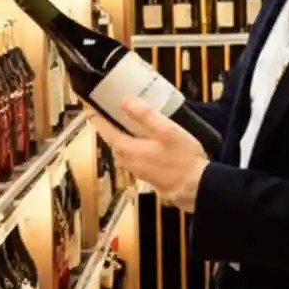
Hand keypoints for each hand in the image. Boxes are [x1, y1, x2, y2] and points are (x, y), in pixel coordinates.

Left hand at [90, 98, 208, 212]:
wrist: (196, 188)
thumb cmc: (182, 157)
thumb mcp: (166, 130)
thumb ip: (145, 115)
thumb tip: (124, 101)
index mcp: (128, 149)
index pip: (106, 131)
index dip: (98, 119)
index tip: (91, 109)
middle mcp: (128, 162)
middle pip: (114, 143)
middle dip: (111, 130)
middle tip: (114, 116)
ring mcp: (138, 172)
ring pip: (124, 154)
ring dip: (123, 141)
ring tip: (131, 129)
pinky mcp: (148, 178)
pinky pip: (134, 161)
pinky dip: (135, 150)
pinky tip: (148, 146)